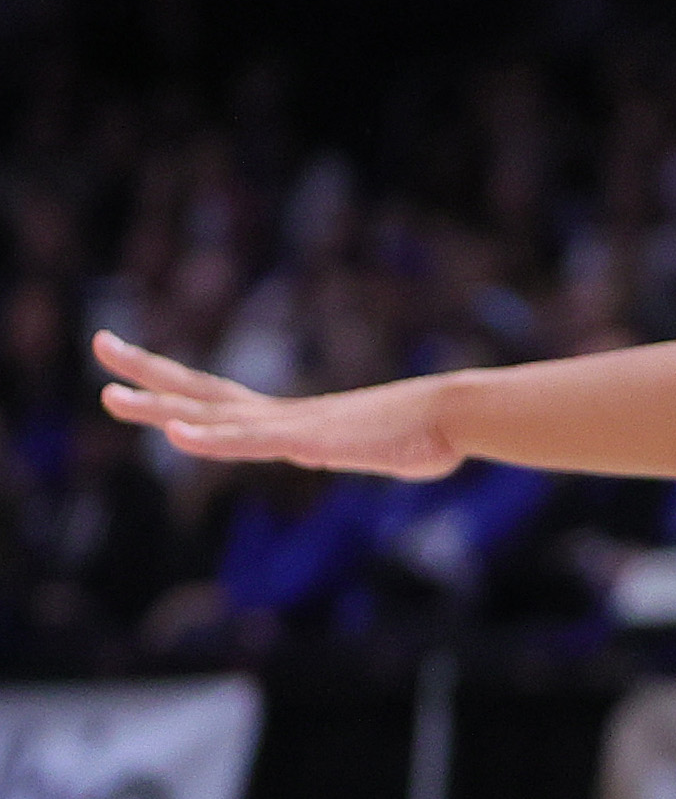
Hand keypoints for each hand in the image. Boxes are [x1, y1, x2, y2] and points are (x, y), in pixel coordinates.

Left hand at [96, 332, 459, 478]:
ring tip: (108, 398)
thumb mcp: (380, 451)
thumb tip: (393, 452)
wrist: (452, 417)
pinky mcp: (309, 440)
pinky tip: (177, 437)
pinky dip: (212, 439)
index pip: (220, 399)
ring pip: (212, 416)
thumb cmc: (428, 434)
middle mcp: (281, 417)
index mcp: (292, 421)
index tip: (133, 368)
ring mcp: (292, 427)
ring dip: (159, 408)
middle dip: (149, 373)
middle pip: (202, 391)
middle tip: (100, 345)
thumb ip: (365, 452)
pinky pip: (250, 443)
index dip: (175, 385)